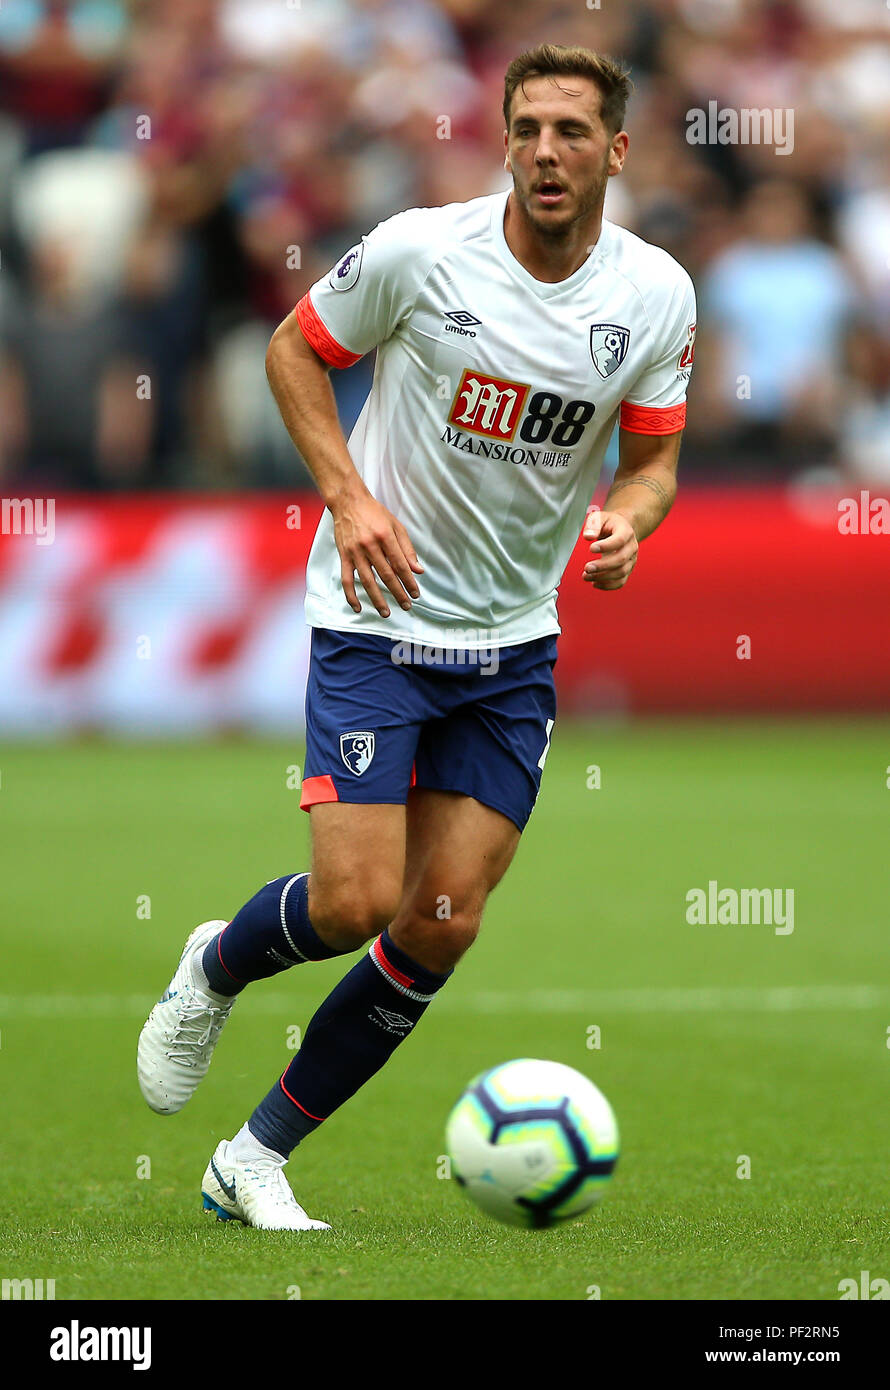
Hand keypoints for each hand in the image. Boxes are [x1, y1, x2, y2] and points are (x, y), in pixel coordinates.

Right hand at [332, 487, 423, 616]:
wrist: (348, 502)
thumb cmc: (374, 513)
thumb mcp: (396, 526)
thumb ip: (407, 549)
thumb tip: (418, 570)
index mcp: (385, 536)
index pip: (400, 564)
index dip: (409, 581)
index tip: (415, 593)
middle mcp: (370, 545)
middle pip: (386, 575)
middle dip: (398, 593)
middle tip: (406, 606)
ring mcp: (355, 552)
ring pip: (368, 581)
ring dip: (377, 599)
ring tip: (386, 612)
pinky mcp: (343, 556)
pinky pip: (347, 580)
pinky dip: (351, 595)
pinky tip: (358, 607)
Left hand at [581, 507, 638, 590]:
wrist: (621, 530)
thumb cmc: (608, 524)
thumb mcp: (599, 517)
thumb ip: (593, 524)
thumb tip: (588, 536)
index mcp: (626, 532)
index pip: (620, 540)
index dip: (606, 546)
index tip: (591, 549)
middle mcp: (632, 547)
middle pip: (621, 559)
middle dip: (603, 566)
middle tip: (587, 568)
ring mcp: (631, 560)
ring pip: (621, 573)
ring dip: (603, 577)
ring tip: (586, 576)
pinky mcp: (627, 570)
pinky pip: (620, 582)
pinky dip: (607, 586)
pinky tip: (594, 583)